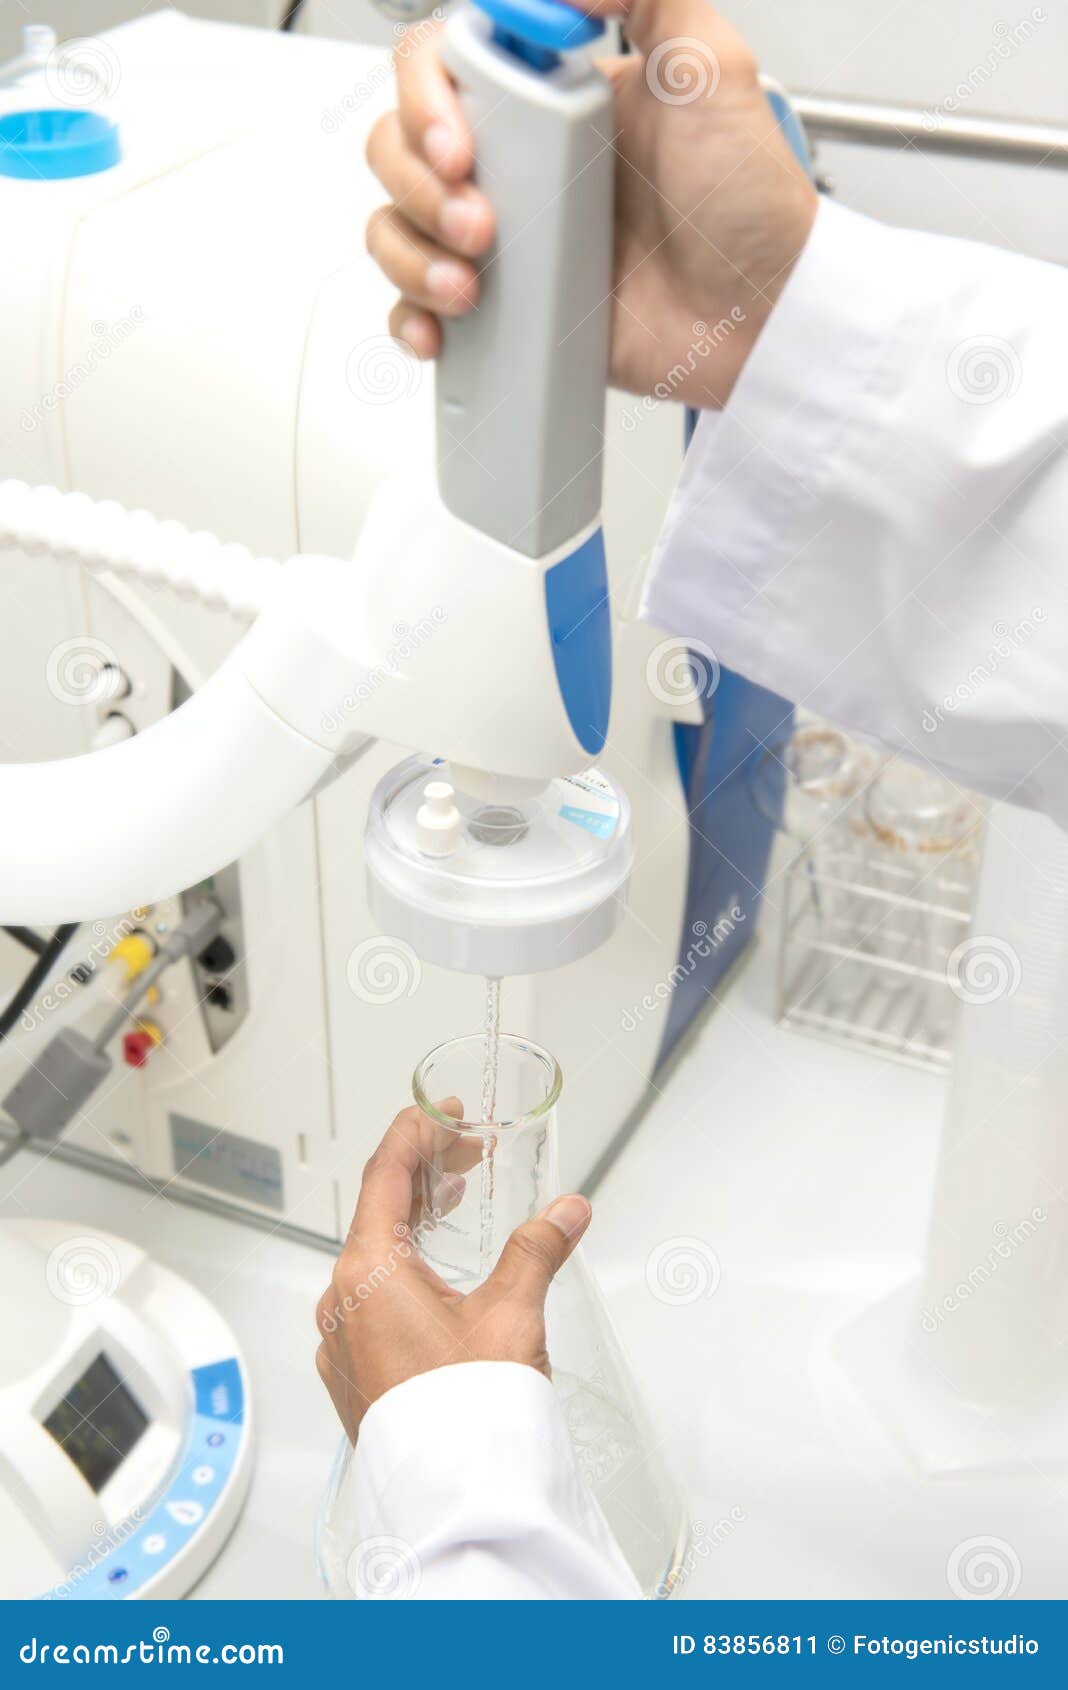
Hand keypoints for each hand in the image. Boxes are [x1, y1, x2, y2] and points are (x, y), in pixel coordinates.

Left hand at [315, 1101, 591, 1441]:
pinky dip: (402, 1264)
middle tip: (466, 1151)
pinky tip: (438, 1270)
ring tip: (454, 1200)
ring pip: (372, 1254)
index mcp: (367, 1272)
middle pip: (376, 1211)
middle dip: (423, 1173)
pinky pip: (369, 1295)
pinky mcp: (354, 1370)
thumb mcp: (512, 1313)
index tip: (441, 1111)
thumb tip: (565, 1210)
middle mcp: (341, 1301)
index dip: (415, 1132)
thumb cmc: (467, 1413)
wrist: (455, 1497)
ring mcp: (342, 1340)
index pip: (384, 1174)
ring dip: (413, 1219)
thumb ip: (537, 1249)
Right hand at [365, 0, 817, 407]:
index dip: (425, 100)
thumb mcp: (711, 66)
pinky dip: (412, 316)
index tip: (458, 144)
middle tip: (482, 224)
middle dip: (420, 187)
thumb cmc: (746, 205)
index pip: (441, 68)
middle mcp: (518, 163)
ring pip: (397, 225)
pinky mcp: (507, 311)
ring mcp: (507, 240)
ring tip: (471, 285)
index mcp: (548, 98)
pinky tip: (442, 325)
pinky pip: (419, 306)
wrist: (759, 317)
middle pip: (399, 146)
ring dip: (411, 253)